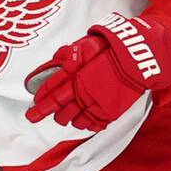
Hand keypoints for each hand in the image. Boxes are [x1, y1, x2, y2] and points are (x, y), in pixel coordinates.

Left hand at [25, 12, 170, 130]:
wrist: (138, 59)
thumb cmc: (111, 49)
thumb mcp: (84, 46)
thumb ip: (66, 56)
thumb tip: (53, 63)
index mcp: (74, 77)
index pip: (49, 93)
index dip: (39, 103)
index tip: (32, 107)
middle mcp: (82, 94)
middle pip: (58, 111)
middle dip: (45, 114)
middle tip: (38, 114)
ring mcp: (96, 105)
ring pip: (73, 121)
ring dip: (65, 118)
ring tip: (63, 114)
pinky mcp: (108, 113)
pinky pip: (91, 125)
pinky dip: (84, 123)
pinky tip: (81, 119)